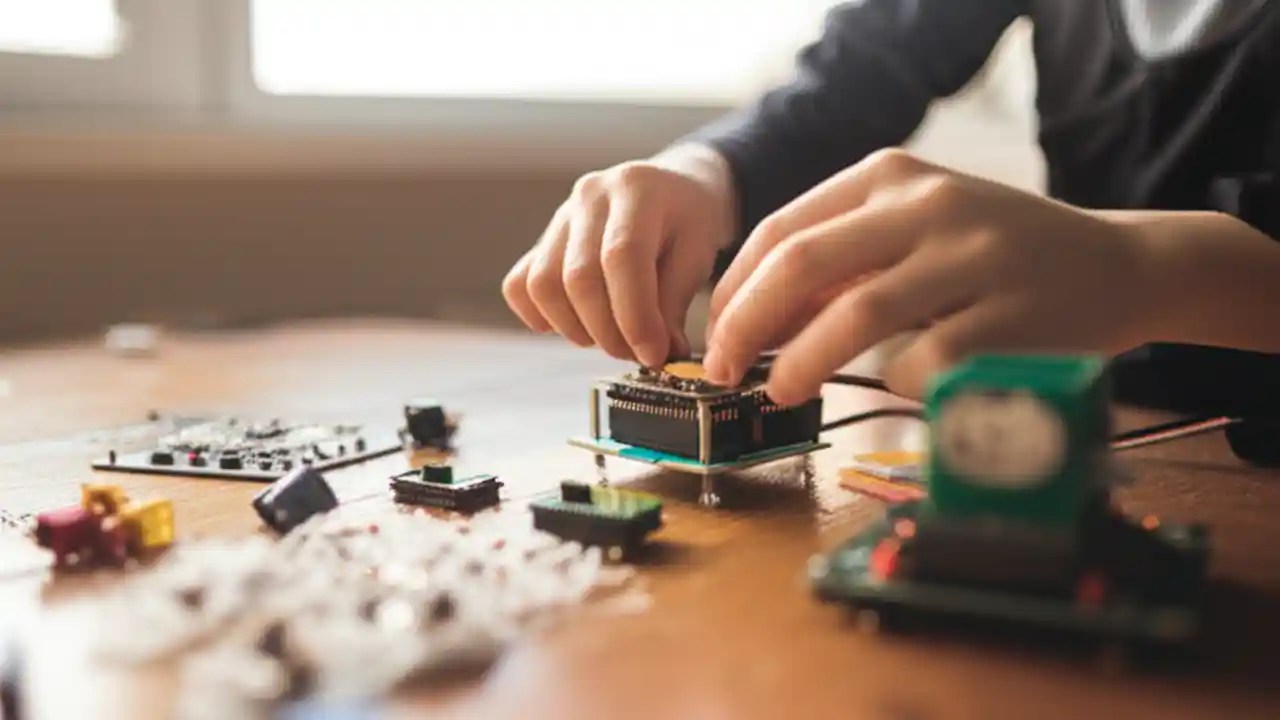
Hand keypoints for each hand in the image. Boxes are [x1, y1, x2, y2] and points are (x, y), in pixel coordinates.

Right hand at [502, 145, 735, 366]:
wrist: (670, 192)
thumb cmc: (688, 222)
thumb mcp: (698, 255)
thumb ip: (674, 303)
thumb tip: (657, 355)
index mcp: (636, 189)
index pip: (622, 256)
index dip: (635, 315)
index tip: (653, 354)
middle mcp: (589, 197)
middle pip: (579, 276)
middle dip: (608, 331)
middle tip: (636, 353)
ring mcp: (559, 217)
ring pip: (544, 284)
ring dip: (576, 328)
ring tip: (611, 338)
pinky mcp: (542, 241)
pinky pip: (520, 286)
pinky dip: (542, 316)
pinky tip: (578, 324)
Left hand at [704, 149, 1163, 401]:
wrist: (1120, 266)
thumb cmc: (997, 256)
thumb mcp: (917, 230)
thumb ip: (843, 260)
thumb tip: (753, 317)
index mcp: (893, 176)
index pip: (782, 230)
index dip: (734, 290)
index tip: (714, 335)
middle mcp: (930, 204)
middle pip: (802, 265)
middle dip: (746, 325)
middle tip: (724, 370)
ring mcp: (973, 258)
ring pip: (855, 316)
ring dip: (802, 363)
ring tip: (781, 390)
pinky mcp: (1009, 317)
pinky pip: (919, 362)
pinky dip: (891, 383)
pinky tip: (894, 385)